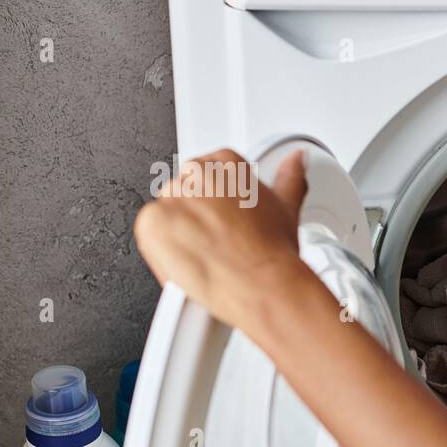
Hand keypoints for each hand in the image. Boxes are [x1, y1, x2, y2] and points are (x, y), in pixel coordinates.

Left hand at [134, 148, 315, 332]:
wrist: (261, 286)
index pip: (210, 172)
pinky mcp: (151, 223)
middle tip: (219, 240)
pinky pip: (149, 234)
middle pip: (186, 192)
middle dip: (198, 217)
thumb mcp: (286, 208)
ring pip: (168, 214)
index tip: (226, 219)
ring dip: (181, 234)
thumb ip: (289, 177)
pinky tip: (191, 260)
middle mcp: (196, 174)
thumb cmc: (272, 254)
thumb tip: (297, 160)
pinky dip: (165, 250)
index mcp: (227, 162)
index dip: (219, 202)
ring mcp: (172, 198)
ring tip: (208, 255)